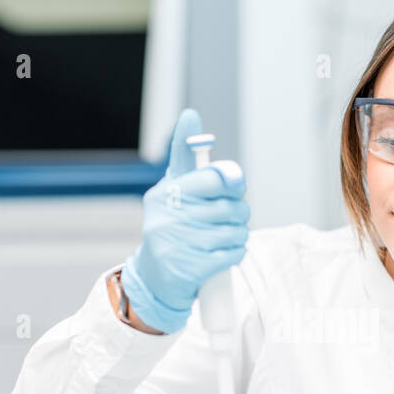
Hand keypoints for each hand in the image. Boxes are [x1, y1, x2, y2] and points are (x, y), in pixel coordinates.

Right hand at [120, 109, 249, 333]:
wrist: (155, 278)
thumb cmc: (171, 226)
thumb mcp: (173, 190)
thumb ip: (186, 156)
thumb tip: (191, 115)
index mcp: (166, 193)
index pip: (213, 178)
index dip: (232, 182)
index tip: (234, 188)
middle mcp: (167, 217)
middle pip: (229, 207)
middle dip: (237, 213)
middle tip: (229, 218)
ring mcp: (177, 244)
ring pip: (234, 231)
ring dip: (238, 235)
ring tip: (225, 237)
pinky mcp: (189, 269)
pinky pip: (232, 254)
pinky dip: (235, 254)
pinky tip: (224, 253)